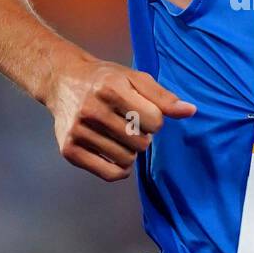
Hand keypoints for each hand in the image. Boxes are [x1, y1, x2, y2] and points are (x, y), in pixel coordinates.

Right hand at [46, 58, 195, 180]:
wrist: (62, 81)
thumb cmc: (105, 80)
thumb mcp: (135, 79)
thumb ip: (163, 97)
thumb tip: (191, 111)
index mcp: (111, 88)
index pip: (155, 121)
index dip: (154, 119)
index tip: (142, 112)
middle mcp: (92, 110)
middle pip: (141, 143)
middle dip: (142, 135)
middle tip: (129, 123)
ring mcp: (78, 132)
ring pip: (126, 160)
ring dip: (130, 151)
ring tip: (119, 135)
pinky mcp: (69, 150)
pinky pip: (108, 174)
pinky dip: (119, 169)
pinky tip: (116, 154)